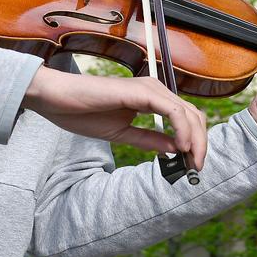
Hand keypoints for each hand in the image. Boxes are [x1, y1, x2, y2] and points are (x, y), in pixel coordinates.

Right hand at [22, 68, 207, 169]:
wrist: (55, 99)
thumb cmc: (82, 113)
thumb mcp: (123, 133)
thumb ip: (150, 140)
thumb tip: (176, 150)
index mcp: (151, 99)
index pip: (186, 119)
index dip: (195, 143)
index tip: (193, 165)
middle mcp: (155, 90)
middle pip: (193, 116)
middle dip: (201, 144)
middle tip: (198, 168)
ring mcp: (150, 89)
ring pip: (188, 113)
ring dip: (196, 140)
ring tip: (192, 161)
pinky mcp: (142, 92)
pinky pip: (173, 111)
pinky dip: (182, 130)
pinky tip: (182, 147)